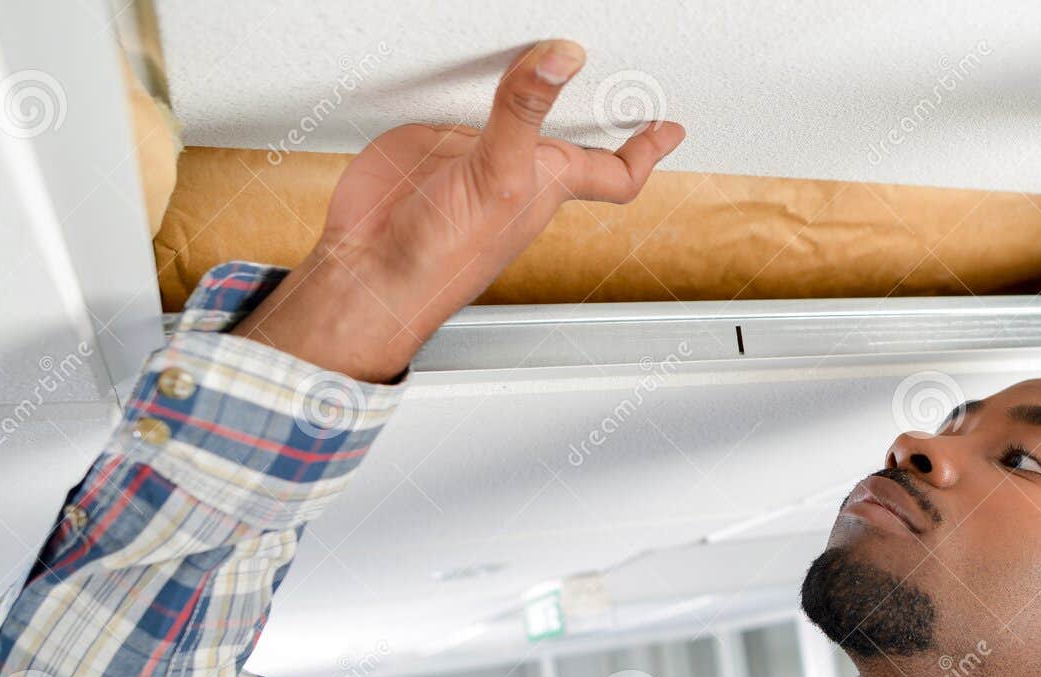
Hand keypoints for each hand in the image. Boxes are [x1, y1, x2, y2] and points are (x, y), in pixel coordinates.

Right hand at [236, 39, 684, 381]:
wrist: (369, 269)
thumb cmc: (444, 257)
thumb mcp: (500, 179)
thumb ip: (525, 116)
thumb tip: (561, 59)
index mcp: (549, 181)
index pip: (614, 168)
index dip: (646, 148)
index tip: (671, 127)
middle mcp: (515, 164)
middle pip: (565, 123)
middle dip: (588, 95)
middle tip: (612, 64)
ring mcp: (471, 150)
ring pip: (511, 104)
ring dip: (523, 77)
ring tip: (543, 43)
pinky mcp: (426, 137)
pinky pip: (451, 96)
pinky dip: (457, 76)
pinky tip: (459, 55)